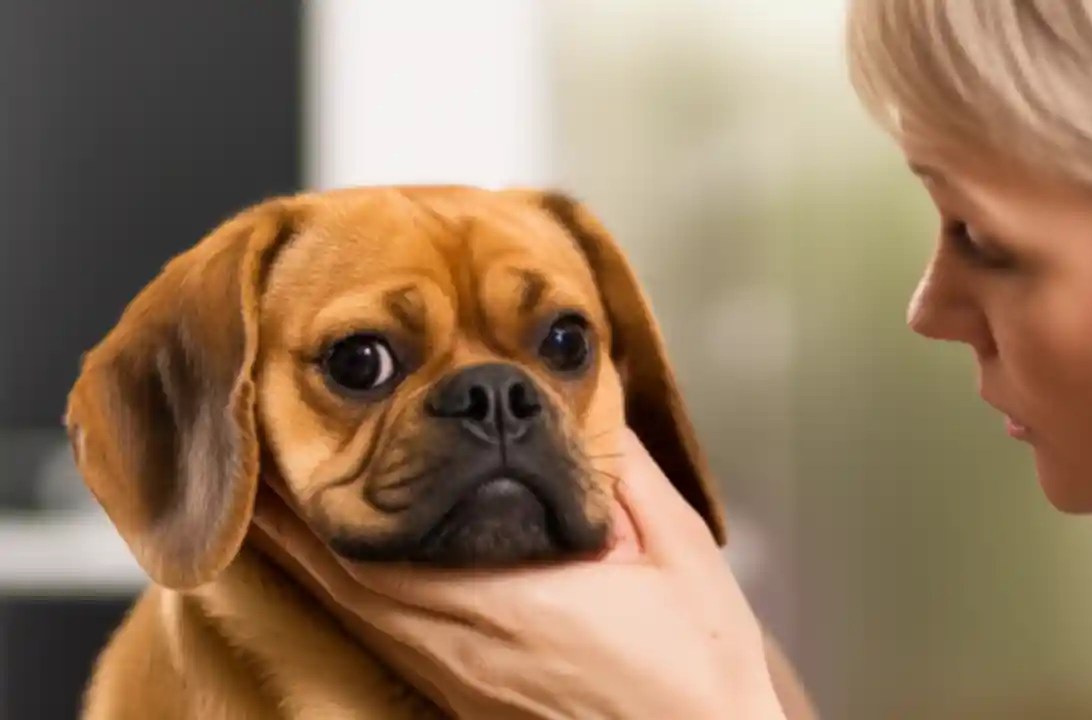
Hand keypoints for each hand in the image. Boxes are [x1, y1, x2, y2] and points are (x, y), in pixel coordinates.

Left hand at [251, 429, 789, 719]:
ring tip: (270, 506)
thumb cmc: (697, 668)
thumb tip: (596, 401)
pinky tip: (340, 572)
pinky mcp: (462, 698)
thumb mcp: (677, 552)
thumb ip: (624, 473)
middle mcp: (463, 646)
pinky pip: (382, 638)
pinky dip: (345, 595)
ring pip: (353, 613)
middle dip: (289, 519)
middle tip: (246, 463)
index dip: (326, 491)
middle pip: (342, 579)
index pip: (385, 543)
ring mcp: (456, 679)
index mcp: (510, 602)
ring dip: (307, 557)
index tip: (293, 440)